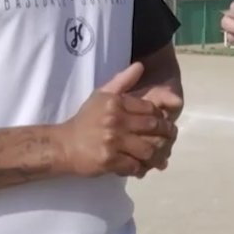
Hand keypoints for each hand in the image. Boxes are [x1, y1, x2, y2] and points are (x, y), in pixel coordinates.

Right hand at [58, 62, 178, 177]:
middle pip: (154, 128)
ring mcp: (113, 141)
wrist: (63, 145)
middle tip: (169, 140)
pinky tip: (143, 167)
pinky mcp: (109, 161)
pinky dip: (142, 168)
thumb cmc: (85, 120)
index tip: (164, 124)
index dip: (161, 117)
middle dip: (166, 135)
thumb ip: (122, 80)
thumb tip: (141, 65)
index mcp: (116, 103)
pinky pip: (135, 166)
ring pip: (149, 149)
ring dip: (158, 155)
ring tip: (160, 157)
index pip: (150, 109)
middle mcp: (116, 120)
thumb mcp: (101, 95)